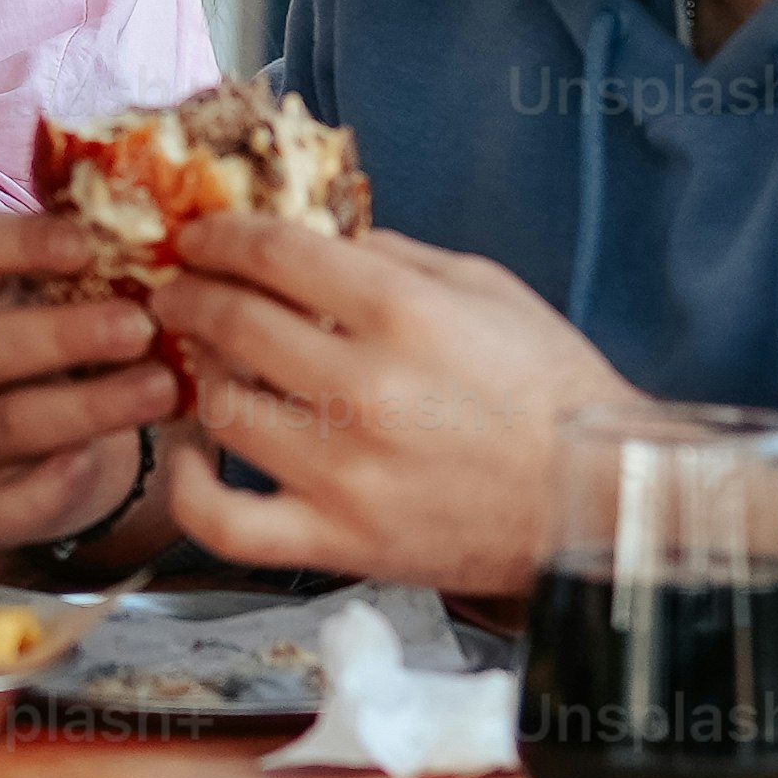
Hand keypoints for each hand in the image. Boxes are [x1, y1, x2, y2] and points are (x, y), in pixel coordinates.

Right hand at [0, 211, 190, 545]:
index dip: (21, 243)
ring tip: (162, 389)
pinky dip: (52, 485)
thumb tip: (200, 220)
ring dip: (85, 405)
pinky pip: (5, 504)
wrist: (74, 444)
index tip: (88, 244)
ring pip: (5, 422)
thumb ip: (120, 260)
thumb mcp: (88, 295)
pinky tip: (97, 464)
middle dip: (65, 335)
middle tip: (140, 325)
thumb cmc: (83, 348)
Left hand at [142, 215, 628, 595]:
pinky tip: (190, 454)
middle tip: (178, 291)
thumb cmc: (552, 390)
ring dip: (199, 373)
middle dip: (190, 296)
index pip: (275, 254)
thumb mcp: (488, 288)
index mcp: (405, 313)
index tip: (200, 238)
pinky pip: (224, 520)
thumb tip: (316, 239)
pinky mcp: (338, 540)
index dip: (221, 237)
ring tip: (203, 361)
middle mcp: (365, 388)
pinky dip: (190, 487)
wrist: (599, 502)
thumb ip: (395, 257)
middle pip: (233, 322)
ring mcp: (345, 472)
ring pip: (221, 407)